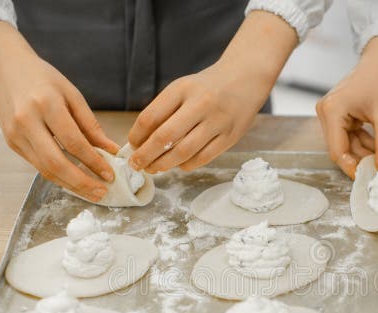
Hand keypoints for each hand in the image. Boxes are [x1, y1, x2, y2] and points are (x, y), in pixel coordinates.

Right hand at [0, 22, 119, 201]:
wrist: (4, 67)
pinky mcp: (11, 142)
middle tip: (101, 192)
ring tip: (91, 191)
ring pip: (45, 169)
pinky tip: (73, 180)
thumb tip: (110, 150)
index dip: (94, 162)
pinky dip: (57, 176)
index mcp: (46, 104)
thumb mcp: (71, 94)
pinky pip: (37, 165)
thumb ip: (90, 124)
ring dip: (70, 185)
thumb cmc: (42, 78)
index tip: (110, 174)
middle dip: (81, 182)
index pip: (73, 142)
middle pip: (56, 162)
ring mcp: (15, 134)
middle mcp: (27, 121)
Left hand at [128, 11, 297, 172]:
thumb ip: (164, 111)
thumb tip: (141, 141)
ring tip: (154, 168)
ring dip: (164, 164)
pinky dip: (186, 165)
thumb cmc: (207, 87)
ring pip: (184, 151)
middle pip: (165, 137)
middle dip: (146, 155)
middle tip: (136, 165)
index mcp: (182, 89)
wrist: (245, 78)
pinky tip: (178, 165)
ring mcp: (217, 121)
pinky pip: (203, 158)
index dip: (137, 136)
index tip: (132, 145)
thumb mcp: (183, 89)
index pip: (151, 116)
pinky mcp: (230, 136)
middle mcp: (200, 104)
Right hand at [316, 36, 377, 177]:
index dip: (353, 168)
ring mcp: (330, 113)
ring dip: (362, 152)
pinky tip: (377, 147)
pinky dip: (362, 142)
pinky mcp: (338, 113)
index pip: (338, 151)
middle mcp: (325, 112)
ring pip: (345, 143)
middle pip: (339, 148)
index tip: (370, 179)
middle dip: (359, 160)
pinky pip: (348, 135)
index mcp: (332, 111)